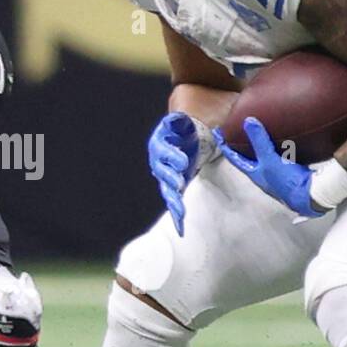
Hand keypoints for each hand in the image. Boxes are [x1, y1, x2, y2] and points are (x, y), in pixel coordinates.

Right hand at [148, 112, 206, 235]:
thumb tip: (177, 119)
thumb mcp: (181, 121)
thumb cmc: (184, 128)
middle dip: (170, 179)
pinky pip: (174, 201)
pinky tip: (180, 227)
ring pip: (167, 190)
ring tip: (180, 211)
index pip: (163, 152)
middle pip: (163, 173)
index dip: (171, 157)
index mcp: (159, 145)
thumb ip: (178, 121)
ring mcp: (166, 177)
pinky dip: (176, 214)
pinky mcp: (174, 187)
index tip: (183, 161)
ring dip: (173, 201)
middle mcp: (159, 163)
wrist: (187, 137)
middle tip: (179, 184)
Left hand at [213, 117, 325, 218]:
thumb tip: (248, 121)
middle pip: (248, 159)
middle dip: (242, 146)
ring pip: (265, 158)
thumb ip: (259, 141)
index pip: (234, 158)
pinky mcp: (292, 172)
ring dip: (261, 147)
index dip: (224, 145)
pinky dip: (279, 148)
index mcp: (254, 173)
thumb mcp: (269, 159)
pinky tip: (285, 142)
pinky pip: (281, 157)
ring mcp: (277, 175)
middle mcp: (264, 176)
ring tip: (260, 133)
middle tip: (237, 132)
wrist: (310, 195)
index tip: (218, 133)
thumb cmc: (286, 182)